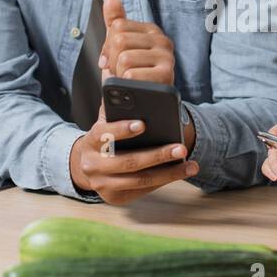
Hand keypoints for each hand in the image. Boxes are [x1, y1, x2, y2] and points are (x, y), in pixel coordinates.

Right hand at [69, 107, 198, 205]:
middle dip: (158, 156)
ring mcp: (102, 184)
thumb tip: (123, 79)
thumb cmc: (104, 139)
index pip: (104, 134)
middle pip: (128, 162)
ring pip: (140, 180)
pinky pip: (143, 189)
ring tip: (191, 166)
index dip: (123, 129)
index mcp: (90, 141)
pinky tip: (180, 173)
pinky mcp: (114, 197)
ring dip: (169, 174)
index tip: (143, 124)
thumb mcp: (105, 122)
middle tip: (181, 149)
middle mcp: (93, 165)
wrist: (85, 166)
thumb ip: (114, 105)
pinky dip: (163, 181)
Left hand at [99, 0, 174, 85]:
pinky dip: (127, 85)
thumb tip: (111, 0)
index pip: (117, 26)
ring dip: (120, 75)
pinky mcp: (166, 76)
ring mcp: (167, 58)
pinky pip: (132, 74)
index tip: (114, 61)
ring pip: (124, 58)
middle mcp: (163, 41)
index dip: (108, 47)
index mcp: (151, 31)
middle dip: (113, 62)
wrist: (144, 106)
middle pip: (119, 40)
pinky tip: (136, 88)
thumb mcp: (121, 48)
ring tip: (130, 81)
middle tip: (123, 74)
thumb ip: (115, 22)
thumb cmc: (132, 76)